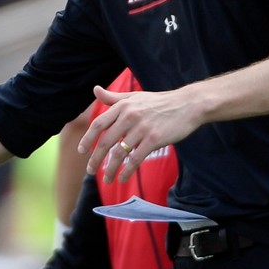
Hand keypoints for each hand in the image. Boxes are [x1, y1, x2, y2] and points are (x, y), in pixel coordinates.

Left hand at [79, 86, 197, 182]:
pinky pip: (136, 159)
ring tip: (107, 179)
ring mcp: (142, 128)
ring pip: (120, 153)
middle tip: (90, 171)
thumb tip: (95, 90)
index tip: (81, 151)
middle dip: (96, 158)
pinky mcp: (154, 139)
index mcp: (123, 106)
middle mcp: (129, 116)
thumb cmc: (159, 102)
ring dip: (111, 169)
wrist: (187, 105)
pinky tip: (123, 178)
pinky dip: (127, 171)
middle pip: (106, 141)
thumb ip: (113, 98)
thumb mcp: (135, 96)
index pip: (99, 124)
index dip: (88, 138)